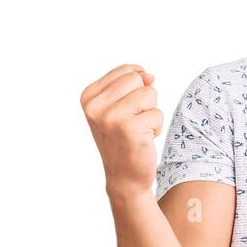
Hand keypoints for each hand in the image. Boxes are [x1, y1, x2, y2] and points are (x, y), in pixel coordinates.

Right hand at [81, 64, 163, 197]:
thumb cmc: (124, 138)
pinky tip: (142, 140)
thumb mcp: (119, 106)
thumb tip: (149, 75)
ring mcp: (109, 117)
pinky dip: (156, 127)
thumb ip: (131, 83)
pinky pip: (158, 113)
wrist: (124, 175)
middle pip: (138, 79)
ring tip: (138, 129)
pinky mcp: (128, 129)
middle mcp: (94, 105)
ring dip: (151, 113)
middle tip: (132, 121)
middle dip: (144, 100)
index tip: (126, 110)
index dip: (136, 88)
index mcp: (88, 96)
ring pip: (150, 93)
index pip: (127, 70)